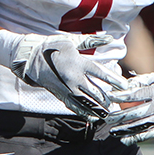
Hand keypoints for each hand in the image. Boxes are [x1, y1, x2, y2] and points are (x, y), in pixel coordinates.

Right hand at [0, 32, 125, 119]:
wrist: (29, 57)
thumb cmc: (53, 46)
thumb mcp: (72, 41)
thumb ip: (92, 41)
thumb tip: (108, 37)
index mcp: (78, 63)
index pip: (100, 73)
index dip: (114, 80)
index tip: (124, 86)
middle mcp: (73, 77)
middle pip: (95, 92)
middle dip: (107, 99)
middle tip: (116, 103)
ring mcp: (66, 87)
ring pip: (85, 102)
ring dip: (97, 109)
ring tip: (107, 113)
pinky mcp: (59, 94)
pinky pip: (73, 106)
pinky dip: (83, 112)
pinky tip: (91, 117)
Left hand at [107, 66, 153, 144]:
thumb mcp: (152, 79)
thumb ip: (136, 83)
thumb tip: (120, 87)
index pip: (136, 95)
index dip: (121, 96)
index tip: (109, 97)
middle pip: (137, 113)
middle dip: (120, 116)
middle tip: (107, 118)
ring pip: (141, 126)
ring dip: (125, 130)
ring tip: (112, 132)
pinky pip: (148, 134)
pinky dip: (135, 138)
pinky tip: (124, 140)